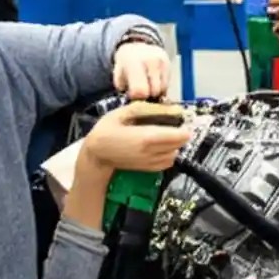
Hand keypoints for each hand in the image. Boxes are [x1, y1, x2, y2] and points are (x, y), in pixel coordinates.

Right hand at [77, 102, 191, 180]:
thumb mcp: (124, 112)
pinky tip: (157, 144)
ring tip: (161, 133)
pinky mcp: (150, 169)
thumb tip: (174, 109)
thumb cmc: (107, 130)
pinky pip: (169, 160)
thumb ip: (149, 109)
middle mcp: (153, 152)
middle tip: (168, 123)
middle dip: (179, 132)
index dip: (182, 124)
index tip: (176, 117)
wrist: (96, 155)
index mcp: (148, 137)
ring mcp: (152, 163)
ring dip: (174, 143)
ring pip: (176, 152)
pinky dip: (168, 152)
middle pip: (181, 143)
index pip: (181, 135)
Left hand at [112, 41, 170, 99]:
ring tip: (146, 86)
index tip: (133, 96)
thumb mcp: (118, 76)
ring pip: (162, 90)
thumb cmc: (125, 65)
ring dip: (155, 92)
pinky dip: (160, 87)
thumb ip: (125, 89)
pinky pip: (167, 85)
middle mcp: (151, 61)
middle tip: (140, 92)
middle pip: (154, 91)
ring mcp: (163, 62)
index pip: (140, 90)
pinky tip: (153, 82)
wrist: (136, 46)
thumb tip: (133, 104)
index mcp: (134, 63)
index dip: (137, 98)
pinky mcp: (170, 65)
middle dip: (147, 96)